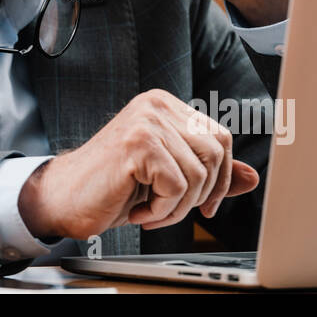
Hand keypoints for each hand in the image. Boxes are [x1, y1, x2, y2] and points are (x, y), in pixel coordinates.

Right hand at [17, 89, 259, 240]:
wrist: (65, 198)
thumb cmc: (112, 187)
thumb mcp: (168, 178)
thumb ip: (208, 174)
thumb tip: (252, 177)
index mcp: (164, 106)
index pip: (220, 137)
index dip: (219, 177)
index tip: (203, 204)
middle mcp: (156, 106)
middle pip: (216, 152)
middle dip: (201, 193)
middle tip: (170, 209)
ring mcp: (147, 122)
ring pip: (199, 173)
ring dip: (178, 207)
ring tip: (150, 210)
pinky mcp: (138, 145)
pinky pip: (177, 187)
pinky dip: (163, 211)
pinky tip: (139, 210)